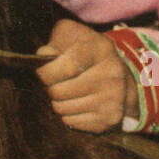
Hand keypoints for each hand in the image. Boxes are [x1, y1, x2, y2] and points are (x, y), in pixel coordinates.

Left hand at [36, 18, 137, 133]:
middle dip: (50, 87)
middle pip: (60, 90)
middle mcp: (112, 73)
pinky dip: (68, 114)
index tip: (42, 72)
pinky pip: (71, 122)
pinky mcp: (110, 118)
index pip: (66, 67)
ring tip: (66, 92)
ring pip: (63, 108)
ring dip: (58, 101)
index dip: (46, 72)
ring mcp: (113, 98)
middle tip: (56, 82)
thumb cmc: (85, 51)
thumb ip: (54, 43)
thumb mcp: (71, 37)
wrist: (116, 73)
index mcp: (101, 49)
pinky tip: (77, 103)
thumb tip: (43, 56)